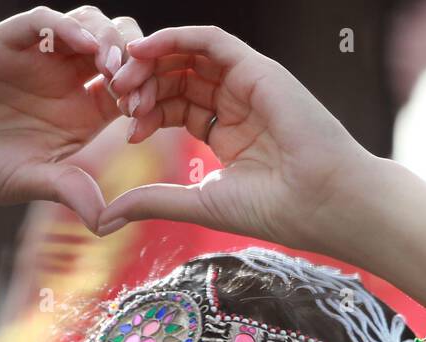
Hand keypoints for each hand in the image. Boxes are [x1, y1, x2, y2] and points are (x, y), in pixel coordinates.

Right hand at [0, 6, 148, 229]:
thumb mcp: (33, 183)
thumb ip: (73, 191)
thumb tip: (108, 222)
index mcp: (79, 114)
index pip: (128, 89)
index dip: (144, 95)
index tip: (145, 115)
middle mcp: (61, 81)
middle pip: (116, 48)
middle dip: (134, 61)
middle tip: (134, 87)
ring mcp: (32, 58)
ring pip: (85, 25)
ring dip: (107, 41)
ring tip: (112, 70)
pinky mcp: (1, 42)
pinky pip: (41, 22)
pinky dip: (67, 28)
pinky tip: (84, 48)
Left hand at [95, 25, 373, 249]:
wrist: (322, 202)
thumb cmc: (275, 209)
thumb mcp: (199, 202)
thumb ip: (153, 202)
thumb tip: (103, 220)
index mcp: (228, 135)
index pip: (177, 109)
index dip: (148, 114)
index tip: (127, 131)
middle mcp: (238, 105)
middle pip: (179, 80)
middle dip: (144, 85)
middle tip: (117, 97)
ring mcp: (249, 85)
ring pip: (190, 57)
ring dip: (153, 61)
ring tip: (125, 76)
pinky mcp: (258, 69)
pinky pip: (211, 39)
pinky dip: (176, 37)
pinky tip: (146, 48)